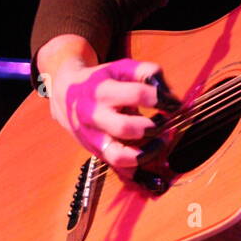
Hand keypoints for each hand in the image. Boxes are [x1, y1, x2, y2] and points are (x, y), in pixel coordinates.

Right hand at [49, 58, 164, 176]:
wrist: (65, 95)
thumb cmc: (102, 81)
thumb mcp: (120, 68)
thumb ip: (147, 73)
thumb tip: (171, 94)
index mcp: (102, 90)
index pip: (138, 94)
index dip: (162, 99)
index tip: (175, 103)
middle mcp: (94, 116)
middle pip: (126, 128)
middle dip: (152, 127)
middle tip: (165, 123)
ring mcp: (94, 138)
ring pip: (119, 156)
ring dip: (146, 154)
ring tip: (160, 143)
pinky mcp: (97, 153)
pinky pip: (119, 169)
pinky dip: (138, 173)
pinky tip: (153, 168)